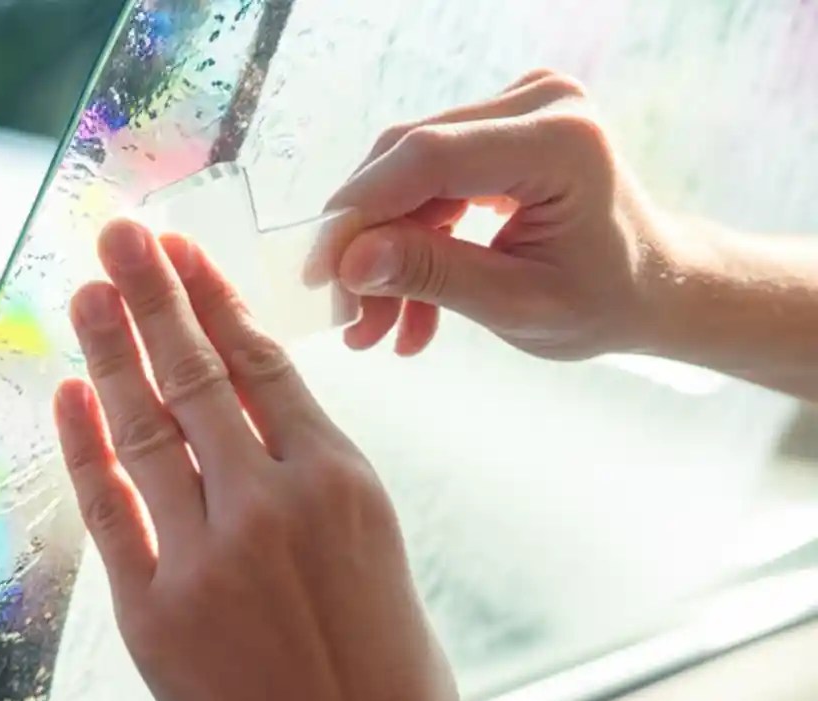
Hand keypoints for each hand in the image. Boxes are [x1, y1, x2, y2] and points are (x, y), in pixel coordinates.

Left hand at [54, 220, 457, 700]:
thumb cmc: (384, 663)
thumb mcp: (375, 543)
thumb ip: (313, 471)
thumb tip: (251, 405)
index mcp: (341, 479)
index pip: (261, 362)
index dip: (212, 298)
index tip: (181, 251)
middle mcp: (273, 504)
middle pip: (197, 373)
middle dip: (152, 293)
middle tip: (118, 233)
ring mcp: (209, 556)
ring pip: (146, 426)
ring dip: (110, 350)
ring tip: (88, 290)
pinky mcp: (155, 612)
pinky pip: (110, 508)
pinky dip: (83, 446)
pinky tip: (69, 391)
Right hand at [323, 69, 678, 359]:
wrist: (651, 285)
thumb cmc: (604, 301)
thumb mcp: (517, 305)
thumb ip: (433, 276)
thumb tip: (349, 265)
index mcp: (560, 141)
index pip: (428, 158)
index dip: (360, 211)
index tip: (319, 273)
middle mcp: (537, 102)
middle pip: (409, 159)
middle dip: (365, 239)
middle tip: (344, 312)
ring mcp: (516, 107)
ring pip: (408, 173)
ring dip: (383, 250)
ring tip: (373, 327)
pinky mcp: (497, 126)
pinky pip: (426, 179)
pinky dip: (408, 240)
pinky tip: (404, 307)